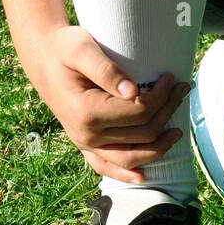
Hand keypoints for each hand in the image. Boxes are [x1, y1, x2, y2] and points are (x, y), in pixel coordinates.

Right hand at [30, 25, 190, 183]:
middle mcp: (86, 134)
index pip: (139, 111)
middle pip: (142, 133)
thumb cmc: (63, 49)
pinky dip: (125, 174)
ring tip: (177, 130)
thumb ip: (106, 69)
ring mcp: (85, 144)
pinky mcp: (85, 146)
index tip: (171, 78)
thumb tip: (133, 92)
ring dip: (160, 146)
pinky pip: (106, 167)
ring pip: (132, 156)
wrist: (42, 59)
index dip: (161, 96)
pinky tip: (143, 177)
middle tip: (181, 89)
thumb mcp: (81, 47)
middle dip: (167, 111)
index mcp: (86, 111)